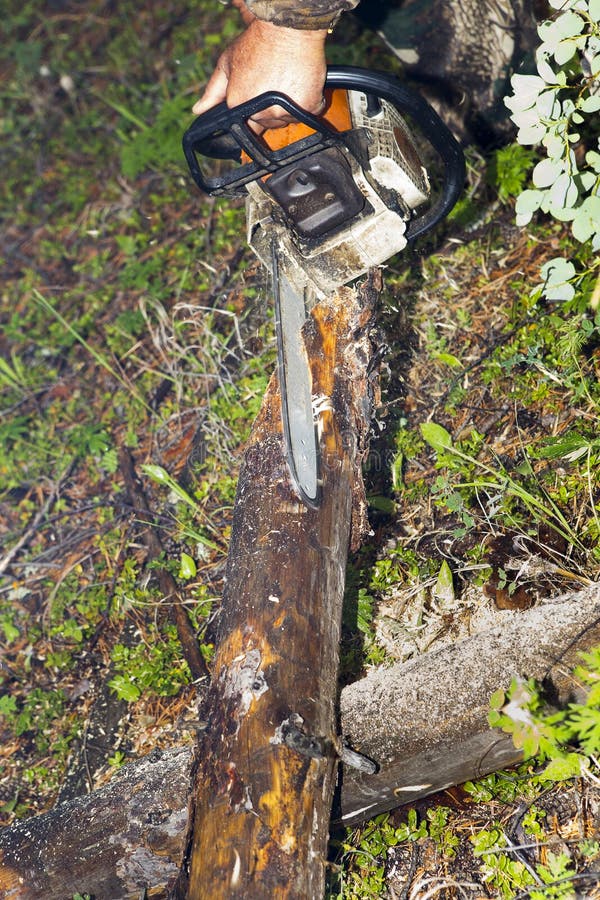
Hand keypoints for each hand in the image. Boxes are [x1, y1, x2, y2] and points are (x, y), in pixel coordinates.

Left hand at [193, 12, 327, 130]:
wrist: (287, 29)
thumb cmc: (256, 42)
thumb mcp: (228, 63)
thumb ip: (213, 91)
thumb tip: (198, 111)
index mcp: (239, 105)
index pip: (246, 127)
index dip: (252, 115)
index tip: (257, 101)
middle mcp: (262, 113)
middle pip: (267, 124)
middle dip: (268, 110)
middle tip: (272, 85)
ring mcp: (285, 112)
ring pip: (286, 120)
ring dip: (287, 109)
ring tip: (285, 82)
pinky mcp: (306, 108)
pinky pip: (307, 114)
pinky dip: (306, 103)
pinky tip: (298, 84)